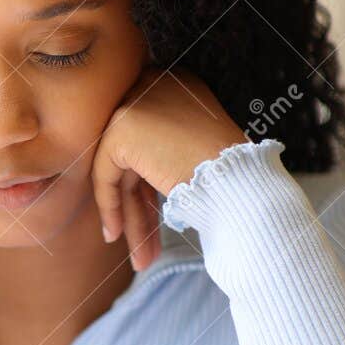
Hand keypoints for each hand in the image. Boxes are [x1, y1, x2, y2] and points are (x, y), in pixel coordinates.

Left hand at [92, 69, 247, 270]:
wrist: (240, 176)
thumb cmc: (231, 171)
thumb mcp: (192, 151)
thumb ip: (160, 154)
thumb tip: (126, 180)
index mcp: (175, 85)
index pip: (146, 140)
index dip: (144, 185)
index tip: (148, 220)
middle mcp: (154, 85)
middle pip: (133, 157)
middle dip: (139, 209)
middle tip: (144, 248)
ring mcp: (135, 103)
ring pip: (120, 170)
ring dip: (130, 218)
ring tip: (139, 259)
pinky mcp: (121, 128)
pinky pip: (105, 174)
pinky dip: (110, 207)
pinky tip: (116, 236)